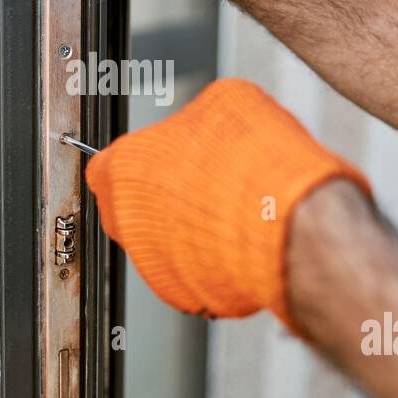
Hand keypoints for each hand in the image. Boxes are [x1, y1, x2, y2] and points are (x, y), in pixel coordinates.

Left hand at [85, 78, 371, 325]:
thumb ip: (198, 117)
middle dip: (163, 195)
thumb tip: (204, 122)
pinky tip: (239, 239)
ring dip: (187, 228)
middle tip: (203, 181)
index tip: (159, 155)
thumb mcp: (226, 102)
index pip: (106, 164)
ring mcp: (154, 264)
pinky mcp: (185, 295)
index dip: (137, 159)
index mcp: (124, 169)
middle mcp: (128, 222)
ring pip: (162, 242)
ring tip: (231, 210)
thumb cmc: (255, 162)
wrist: (291, 225)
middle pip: (132, 207)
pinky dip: (209, 259)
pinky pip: (190, 271)